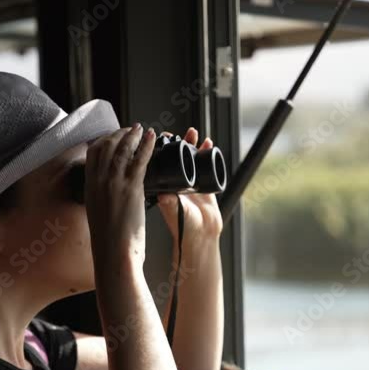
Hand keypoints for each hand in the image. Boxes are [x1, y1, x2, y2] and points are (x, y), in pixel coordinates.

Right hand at [84, 124, 156, 268]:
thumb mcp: (98, 215)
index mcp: (89, 187)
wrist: (114, 254)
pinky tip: (153, 138)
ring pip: (122, 149)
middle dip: (120, 134)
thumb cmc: (110, 242)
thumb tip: (111, 196)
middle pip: (106, 146)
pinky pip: (139, 159)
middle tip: (132, 129)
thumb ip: (103, 200)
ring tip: (143, 129)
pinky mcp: (131, 188)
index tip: (114, 135)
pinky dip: (146, 145)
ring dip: (134, 135)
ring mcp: (114, 183)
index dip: (104, 140)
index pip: (93, 153)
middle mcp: (98, 181)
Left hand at [157, 127, 223, 241]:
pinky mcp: (205, 184)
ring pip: (190, 157)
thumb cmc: (183, 226)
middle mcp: (176, 181)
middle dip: (177, 142)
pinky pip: (206, 164)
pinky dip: (207, 152)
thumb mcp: (173, 211)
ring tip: (193, 133)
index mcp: (164, 185)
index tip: (160, 138)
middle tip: (178, 133)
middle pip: (175, 155)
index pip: (160, 161)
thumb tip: (163, 194)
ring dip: (192, 144)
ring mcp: (191, 181)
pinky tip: (208, 143)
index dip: (159, 148)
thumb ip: (169, 202)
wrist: (202, 236)